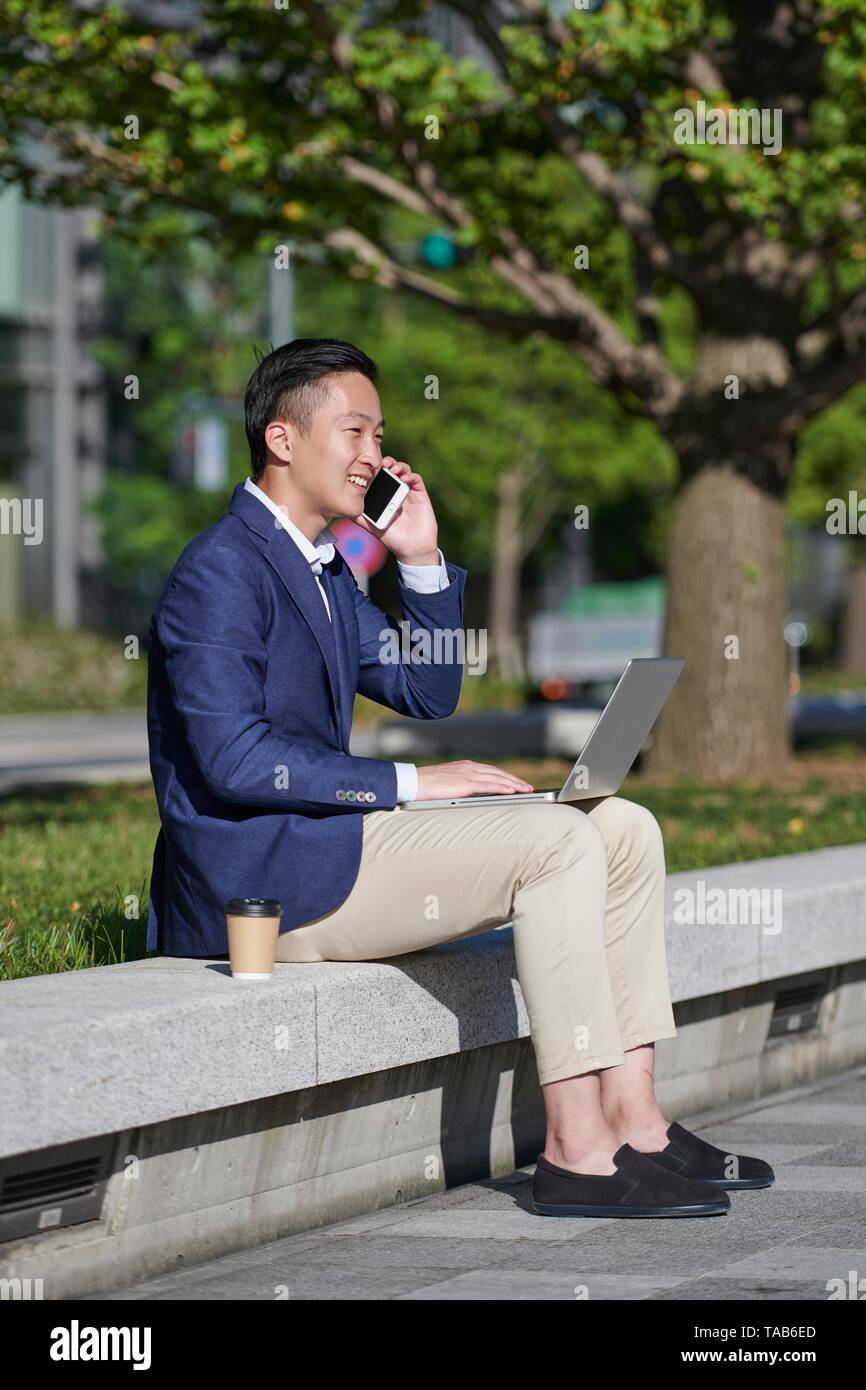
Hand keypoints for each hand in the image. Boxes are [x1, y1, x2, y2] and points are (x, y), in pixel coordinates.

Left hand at [354, 457, 438, 564]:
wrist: (411, 548)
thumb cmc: (391, 537)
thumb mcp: (370, 526)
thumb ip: (358, 516)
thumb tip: (343, 507)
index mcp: (383, 495)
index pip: (378, 475)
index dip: (373, 468)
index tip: (368, 467)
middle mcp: (395, 490)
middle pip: (390, 468)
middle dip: (386, 462)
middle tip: (382, 464)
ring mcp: (408, 491)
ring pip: (404, 470)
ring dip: (398, 465)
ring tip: (393, 469)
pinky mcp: (420, 494)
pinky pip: (416, 479)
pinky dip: (410, 475)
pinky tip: (404, 479)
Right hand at [416, 761, 533, 798]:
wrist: (414, 782)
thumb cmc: (426, 785)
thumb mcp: (448, 783)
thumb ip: (462, 785)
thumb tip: (473, 794)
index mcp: (466, 766)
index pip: (492, 771)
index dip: (507, 777)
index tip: (518, 783)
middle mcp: (469, 767)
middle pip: (498, 773)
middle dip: (515, 780)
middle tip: (528, 787)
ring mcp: (468, 774)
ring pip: (497, 778)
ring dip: (514, 784)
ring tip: (526, 790)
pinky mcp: (465, 783)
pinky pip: (488, 785)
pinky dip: (502, 787)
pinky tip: (512, 791)